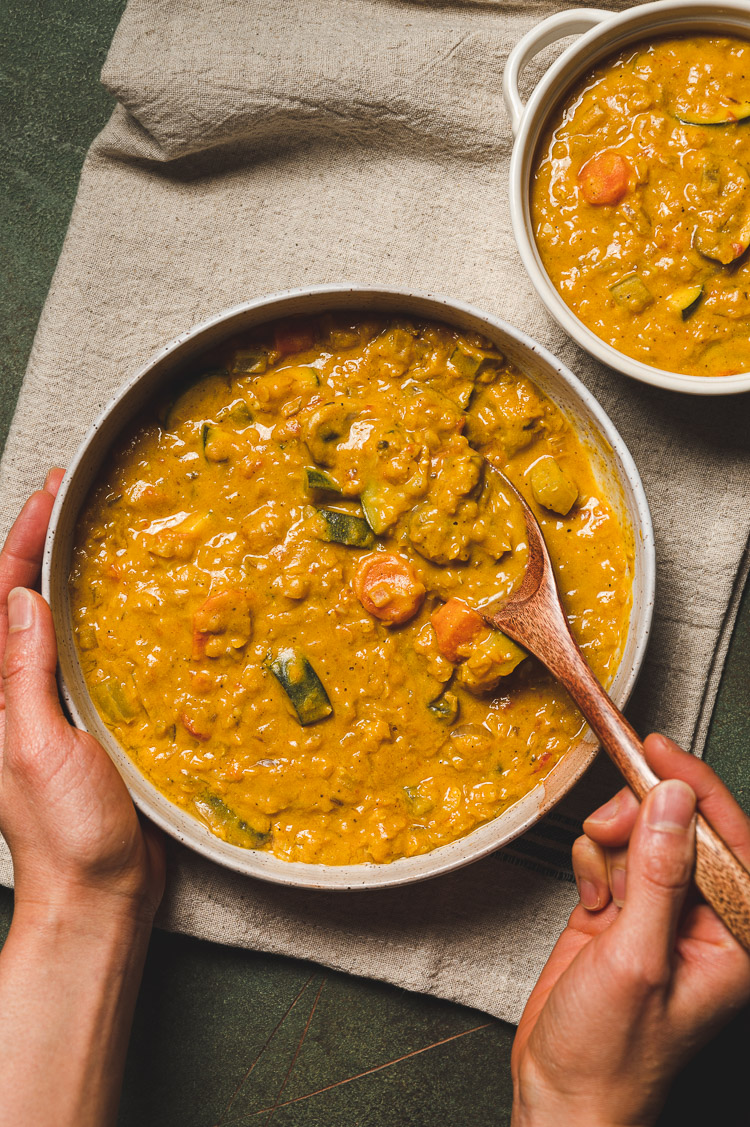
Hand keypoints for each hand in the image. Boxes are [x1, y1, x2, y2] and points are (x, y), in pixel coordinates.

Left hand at [0, 471, 163, 922]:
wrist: (99, 893)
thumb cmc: (67, 832)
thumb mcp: (39, 747)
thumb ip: (24, 676)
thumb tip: (22, 600)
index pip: (0, 599)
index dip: (19, 542)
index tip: (50, 495)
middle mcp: (17, 693)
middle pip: (22, 600)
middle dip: (40, 543)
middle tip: (72, 494)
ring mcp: (53, 705)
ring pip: (58, 623)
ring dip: (71, 574)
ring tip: (98, 531)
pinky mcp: (89, 721)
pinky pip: (91, 655)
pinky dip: (103, 620)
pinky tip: (128, 604)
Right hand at [511, 733, 749, 1126]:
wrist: (561, 1095)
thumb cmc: (612, 1055)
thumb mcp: (637, 958)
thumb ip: (658, 873)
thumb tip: (673, 800)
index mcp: (735, 936)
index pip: (731, 842)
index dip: (698, 791)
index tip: (659, 752)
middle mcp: (703, 920)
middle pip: (682, 828)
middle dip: (642, 817)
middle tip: (609, 826)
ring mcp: (659, 913)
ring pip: (641, 834)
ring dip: (611, 841)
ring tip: (597, 875)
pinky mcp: (620, 912)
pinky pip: (610, 854)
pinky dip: (592, 861)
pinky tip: (588, 896)